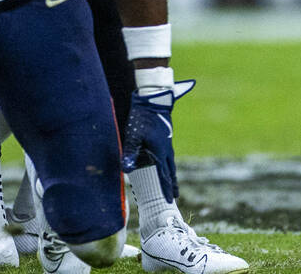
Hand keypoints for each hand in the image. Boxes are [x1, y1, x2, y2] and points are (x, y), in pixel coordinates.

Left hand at [121, 79, 194, 200]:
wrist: (153, 101)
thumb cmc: (142, 118)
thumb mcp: (133, 135)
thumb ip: (130, 152)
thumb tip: (125, 169)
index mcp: (160, 152)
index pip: (164, 175)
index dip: (166, 188)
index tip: (170, 200)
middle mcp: (167, 150)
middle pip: (171, 171)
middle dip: (172, 184)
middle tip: (175, 196)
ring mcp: (167, 143)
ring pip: (170, 163)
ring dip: (171, 174)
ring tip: (172, 183)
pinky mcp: (165, 137)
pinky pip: (168, 155)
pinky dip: (168, 164)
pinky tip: (164, 163)